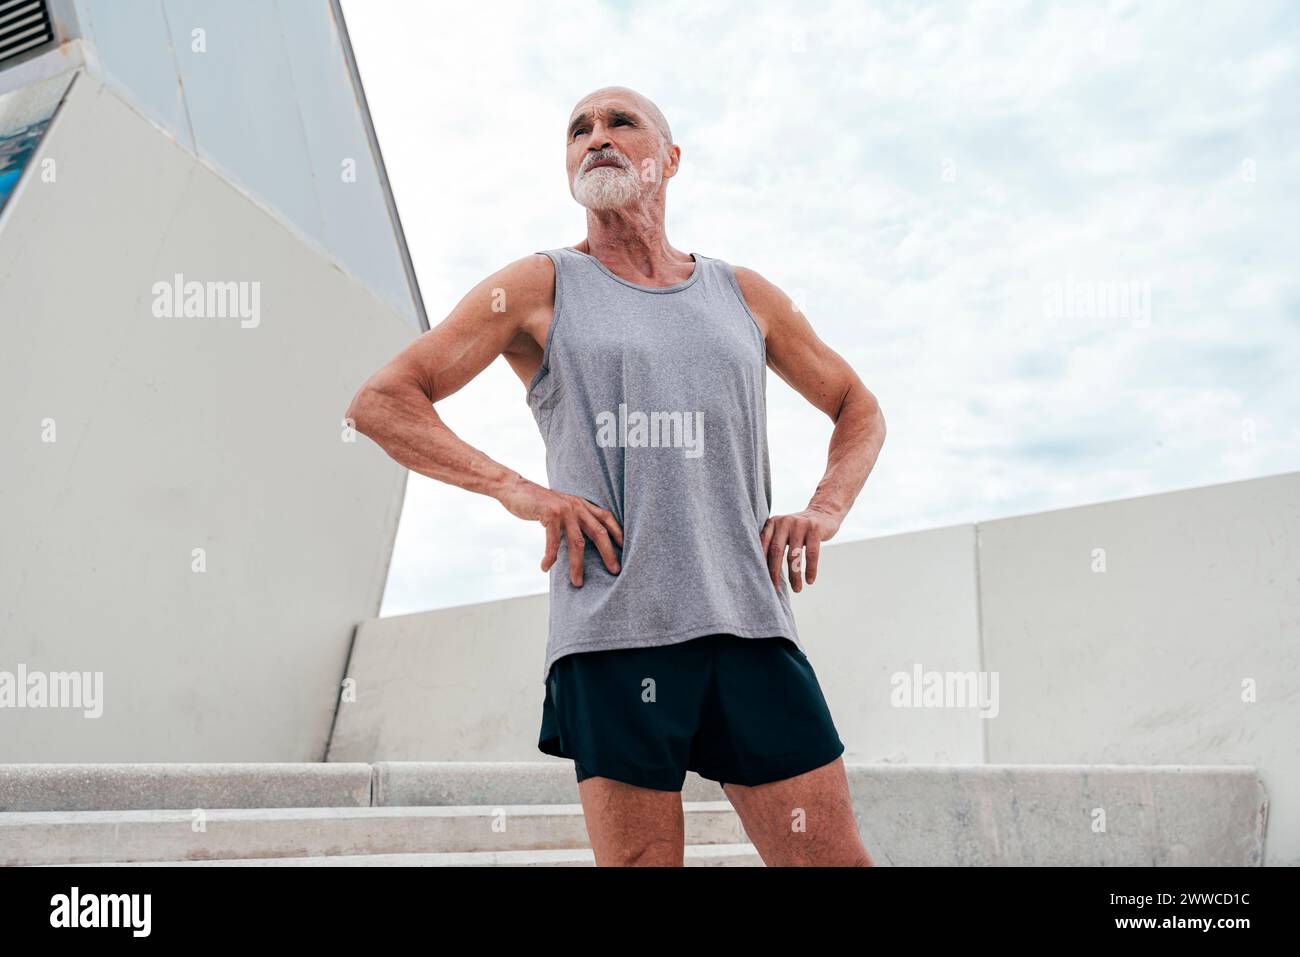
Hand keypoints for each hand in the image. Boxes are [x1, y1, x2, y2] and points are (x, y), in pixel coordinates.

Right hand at [500, 478, 622, 585]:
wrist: (515, 488)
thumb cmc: (538, 502)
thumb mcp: (560, 507)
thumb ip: (572, 519)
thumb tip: (580, 541)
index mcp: (582, 505)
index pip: (606, 518)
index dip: (618, 532)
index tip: (626, 548)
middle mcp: (577, 506)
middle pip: (599, 533)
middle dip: (608, 553)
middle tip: (615, 571)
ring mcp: (564, 510)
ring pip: (578, 542)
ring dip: (578, 565)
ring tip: (577, 582)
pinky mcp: (550, 514)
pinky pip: (554, 541)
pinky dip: (550, 557)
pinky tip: (546, 567)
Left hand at [760, 507, 839, 592]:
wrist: (823, 512)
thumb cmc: (798, 529)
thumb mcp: (783, 530)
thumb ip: (772, 543)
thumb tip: (760, 571)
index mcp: (772, 523)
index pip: (763, 546)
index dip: (761, 564)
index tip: (761, 581)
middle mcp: (784, 522)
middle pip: (776, 551)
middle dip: (774, 573)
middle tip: (775, 590)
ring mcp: (800, 525)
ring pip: (794, 555)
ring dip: (795, 576)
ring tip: (797, 589)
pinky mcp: (815, 529)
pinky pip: (812, 554)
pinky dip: (811, 570)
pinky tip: (809, 581)